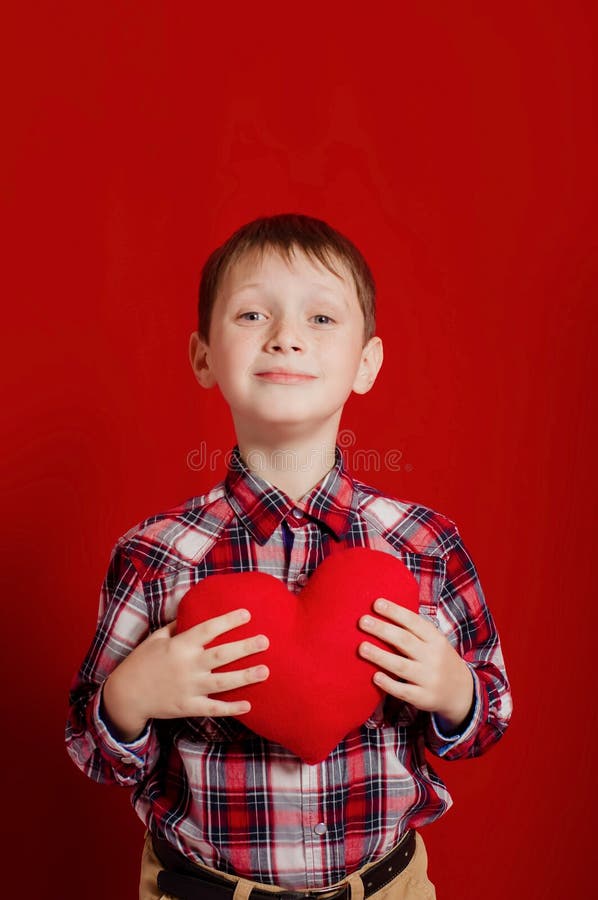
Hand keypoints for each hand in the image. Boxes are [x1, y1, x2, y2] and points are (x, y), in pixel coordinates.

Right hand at [102, 608, 268, 741]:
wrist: (126, 695)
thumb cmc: (141, 662)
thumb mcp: (156, 638)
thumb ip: (175, 626)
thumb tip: (192, 611)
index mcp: (180, 646)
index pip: (208, 629)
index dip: (228, 621)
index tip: (247, 614)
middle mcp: (187, 666)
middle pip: (221, 655)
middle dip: (245, 647)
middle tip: (266, 641)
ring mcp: (188, 688)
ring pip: (222, 682)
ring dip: (245, 676)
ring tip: (266, 671)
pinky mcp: (187, 707)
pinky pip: (213, 708)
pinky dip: (230, 708)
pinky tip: (248, 705)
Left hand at [358, 598, 473, 729]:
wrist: (462, 692)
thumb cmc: (439, 660)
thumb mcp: (435, 642)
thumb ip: (414, 630)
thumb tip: (382, 609)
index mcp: (436, 639)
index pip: (414, 622)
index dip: (395, 612)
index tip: (376, 603)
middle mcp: (434, 658)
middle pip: (405, 641)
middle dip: (382, 630)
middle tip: (362, 621)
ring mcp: (429, 679)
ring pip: (401, 666)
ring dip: (380, 656)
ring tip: (362, 647)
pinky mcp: (423, 698)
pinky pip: (403, 691)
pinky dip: (389, 684)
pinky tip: (375, 676)